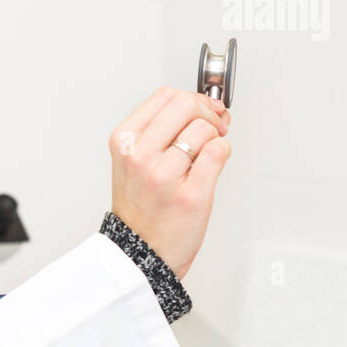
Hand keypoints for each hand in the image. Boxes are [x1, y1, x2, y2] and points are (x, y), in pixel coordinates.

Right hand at [109, 87, 231, 278]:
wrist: (141, 250)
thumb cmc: (141, 207)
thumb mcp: (134, 160)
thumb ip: (162, 130)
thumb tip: (206, 105)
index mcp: (124, 141)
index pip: (164, 96)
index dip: (190, 99)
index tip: (200, 111)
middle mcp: (140, 155)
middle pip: (186, 105)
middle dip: (206, 113)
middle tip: (211, 128)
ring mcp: (164, 175)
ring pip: (205, 129)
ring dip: (214, 138)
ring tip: (205, 155)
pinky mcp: (191, 194)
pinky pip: (219, 152)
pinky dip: (222, 153)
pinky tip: (210, 167)